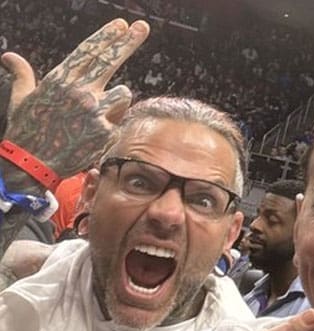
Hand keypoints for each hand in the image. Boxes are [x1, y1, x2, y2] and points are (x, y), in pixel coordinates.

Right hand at [1, 18, 149, 178]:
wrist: (33, 164)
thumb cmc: (27, 131)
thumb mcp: (21, 99)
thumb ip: (22, 75)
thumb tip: (9, 57)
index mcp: (60, 80)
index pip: (88, 51)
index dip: (106, 36)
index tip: (121, 25)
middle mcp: (80, 91)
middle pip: (110, 60)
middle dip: (128, 41)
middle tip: (141, 27)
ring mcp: (95, 111)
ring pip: (123, 94)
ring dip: (117, 100)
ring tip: (99, 113)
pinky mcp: (106, 131)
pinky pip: (120, 121)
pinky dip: (112, 124)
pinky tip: (96, 134)